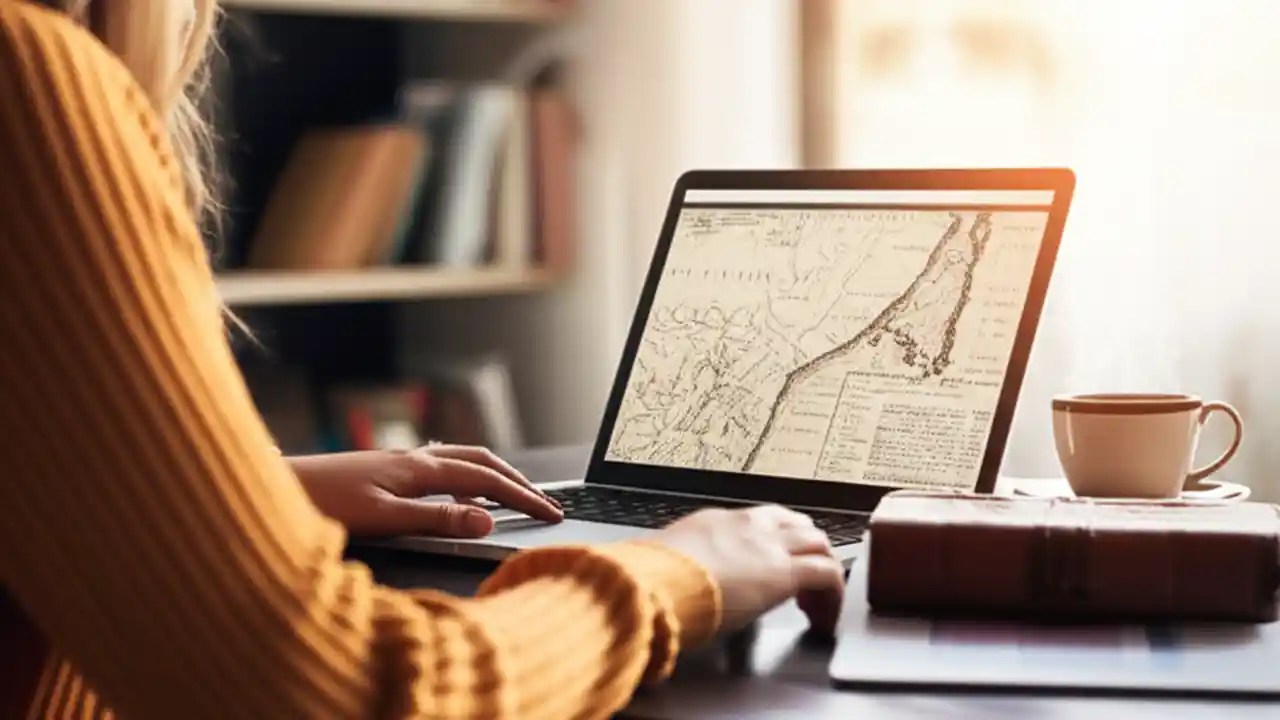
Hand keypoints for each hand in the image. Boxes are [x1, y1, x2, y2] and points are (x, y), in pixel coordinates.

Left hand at [289, 446, 562, 537]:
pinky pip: (440, 465)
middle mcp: (414, 459)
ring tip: (515, 494)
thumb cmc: (319, 505)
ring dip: (494, 474)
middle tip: (546, 504)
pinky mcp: (383, 469)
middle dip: (518, 482)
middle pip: (481, 461)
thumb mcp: (383, 518)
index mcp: (420, 469)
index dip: (524, 498)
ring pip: (461, 460)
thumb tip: (486, 520)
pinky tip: (457, 489)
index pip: (487, 481)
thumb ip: (436, 520)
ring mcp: (398, 461)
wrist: (270, 487)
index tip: (552, 514)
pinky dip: (465, 475)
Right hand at [650, 505, 843, 634]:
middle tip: (807, 581)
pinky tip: (824, 620)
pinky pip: (828, 576)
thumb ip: (680, 572)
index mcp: (715, 522)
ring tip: (818, 601)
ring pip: (819, 543)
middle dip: (807, 550)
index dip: (775, 543)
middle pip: (797, 525)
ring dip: (823, 568)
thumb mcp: (667, 566)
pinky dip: (833, 596)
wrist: (657, 583)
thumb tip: (674, 587)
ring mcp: (769, 545)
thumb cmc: (652, 581)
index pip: (759, 522)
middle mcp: (747, 526)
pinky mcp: (786, 573)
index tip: (774, 564)